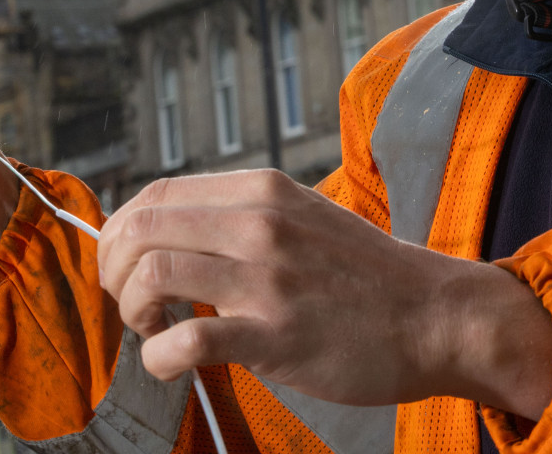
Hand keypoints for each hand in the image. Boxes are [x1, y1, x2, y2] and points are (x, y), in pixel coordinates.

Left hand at [98, 169, 551, 417]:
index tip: (125, 262)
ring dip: (132, 307)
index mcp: (263, 192)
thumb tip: (172, 233)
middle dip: (113, 268)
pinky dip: (159, 354)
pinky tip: (169, 360)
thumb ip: (243, 219)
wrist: (438, 317)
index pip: (157, 194)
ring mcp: (268, 279)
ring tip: (151, 327)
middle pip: (142, 228)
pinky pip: (188, 339)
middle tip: (127, 300)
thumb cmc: (367, 278)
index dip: (122, 230)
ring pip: (153, 274)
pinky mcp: (276, 335)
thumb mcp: (303, 219)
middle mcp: (260, 224)